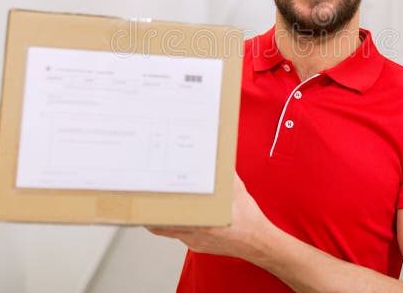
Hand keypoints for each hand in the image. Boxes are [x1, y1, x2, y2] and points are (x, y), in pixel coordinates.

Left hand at [147, 173, 269, 260]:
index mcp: (204, 223)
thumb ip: (224, 174)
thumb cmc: (249, 219)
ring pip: (172, 231)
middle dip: (154, 214)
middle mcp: (196, 236)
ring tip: (162, 205)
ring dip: (166, 219)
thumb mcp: (237, 191)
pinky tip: (184, 214)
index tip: (144, 205)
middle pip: (163, 227)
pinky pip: (183, 235)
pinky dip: (179, 224)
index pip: (166, 223)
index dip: (150, 215)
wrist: (258, 242)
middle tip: (148, 201)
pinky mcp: (198, 246)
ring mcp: (195, 243)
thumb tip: (218, 156)